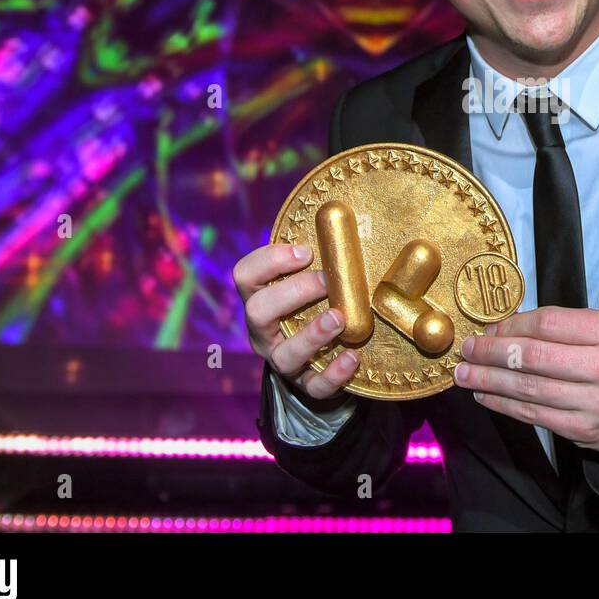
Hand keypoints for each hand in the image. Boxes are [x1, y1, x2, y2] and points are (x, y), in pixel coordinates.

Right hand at [235, 243, 358, 406]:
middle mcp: (264, 332)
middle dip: (293, 292)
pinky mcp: (307, 386)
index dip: (270, 260)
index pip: (245, 275)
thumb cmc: (317, 305)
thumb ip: (319, 257)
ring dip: (312, 334)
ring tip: (339, 317)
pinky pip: (314, 386)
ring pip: (284, 354)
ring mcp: (283, 361)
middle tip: (329, 280)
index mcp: (261, 298)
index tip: (306, 252)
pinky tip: (354, 357)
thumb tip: (345, 212)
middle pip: (258, 311)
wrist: (323, 360)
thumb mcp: (310, 281)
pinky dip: (333, 373)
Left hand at [452, 306, 598, 456]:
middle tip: (468, 350)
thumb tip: (504, 329)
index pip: (549, 324)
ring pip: (529, 389)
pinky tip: (486, 395)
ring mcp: (595, 403)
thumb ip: (563, 327)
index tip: (490, 327)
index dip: (513, 325)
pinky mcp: (583, 430)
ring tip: (466, 373)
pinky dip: (504, 404)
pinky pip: (534, 415)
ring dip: (490, 380)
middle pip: (535, 357)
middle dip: (492, 353)